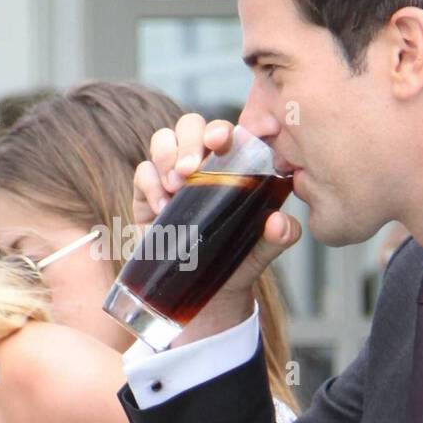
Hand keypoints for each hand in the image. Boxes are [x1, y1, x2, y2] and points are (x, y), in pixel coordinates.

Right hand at [132, 113, 301, 342]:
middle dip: (189, 139)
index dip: (220, 130)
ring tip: (176, 185)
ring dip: (166, 155)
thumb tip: (280, 222)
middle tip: (191, 169)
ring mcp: (172, 176)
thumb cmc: (237, 262)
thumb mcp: (262, 250)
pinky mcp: (147, 195)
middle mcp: (201, 164)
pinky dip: (150, 184)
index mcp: (232, 166)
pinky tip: (163, 208)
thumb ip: (279, 236)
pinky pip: (142, 172)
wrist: (207, 296)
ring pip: (162, 139)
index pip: (225, 133)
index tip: (221, 142)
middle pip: (189, 125)